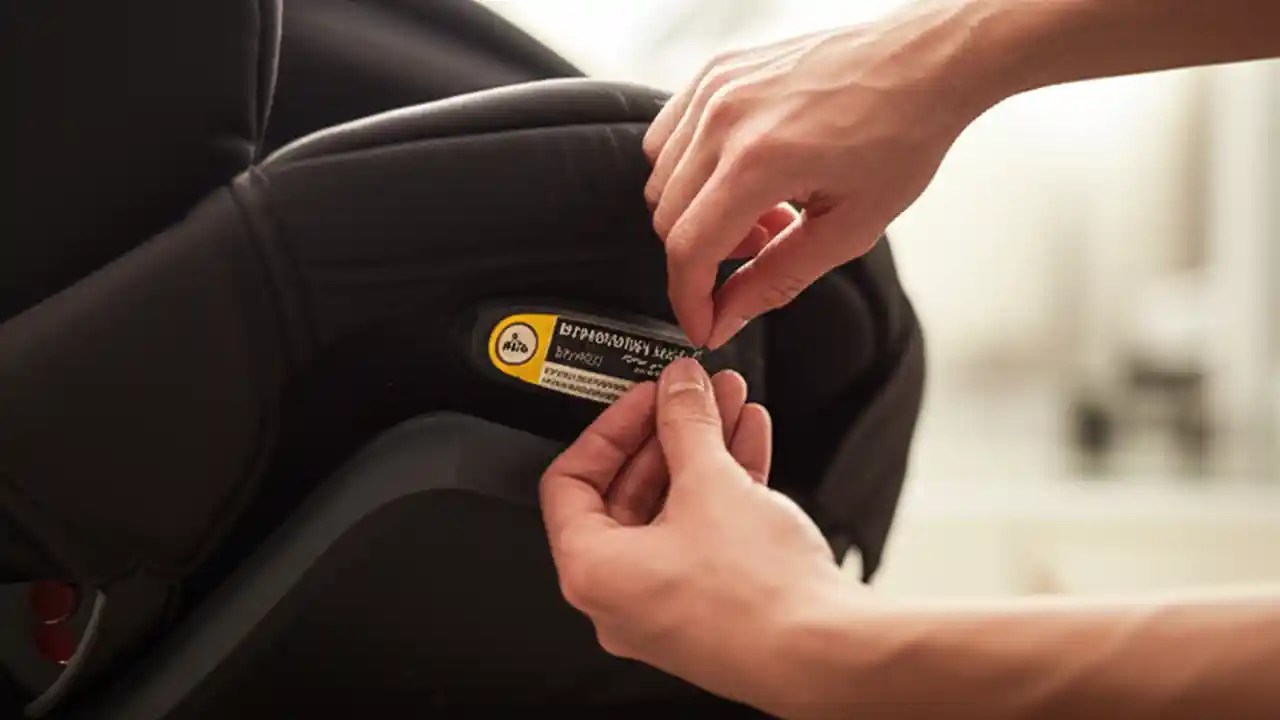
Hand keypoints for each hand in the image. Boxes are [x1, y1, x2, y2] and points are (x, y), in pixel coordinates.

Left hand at [539, 358, 847, 709]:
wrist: (825, 652)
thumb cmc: (758, 597)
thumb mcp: (711, 483)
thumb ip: (686, 422)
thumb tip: (677, 390)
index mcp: (593, 571)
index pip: (571, 480)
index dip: (609, 427)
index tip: (645, 398)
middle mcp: (621, 595)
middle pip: (628, 491)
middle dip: (668, 432)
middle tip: (692, 395)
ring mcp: (667, 601)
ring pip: (674, 507)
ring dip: (701, 450)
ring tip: (728, 405)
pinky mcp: (711, 603)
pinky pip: (704, 532)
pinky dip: (722, 485)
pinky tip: (748, 442)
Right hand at [643, 2, 988, 347]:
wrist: (924, 63)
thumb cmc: (902, 130)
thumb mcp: (849, 227)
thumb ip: (777, 279)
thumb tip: (728, 315)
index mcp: (758, 160)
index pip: (688, 248)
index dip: (689, 299)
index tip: (702, 323)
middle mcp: (725, 117)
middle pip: (667, 217)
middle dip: (705, 256)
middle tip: (761, 250)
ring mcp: (715, 88)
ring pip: (661, 180)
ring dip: (699, 212)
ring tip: (761, 210)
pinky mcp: (716, 71)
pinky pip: (668, 138)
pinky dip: (691, 171)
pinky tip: (741, 176)